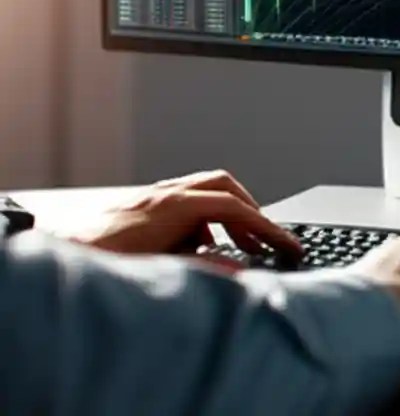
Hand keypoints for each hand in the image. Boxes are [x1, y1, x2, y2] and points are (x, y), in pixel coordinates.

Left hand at [66, 170, 301, 258]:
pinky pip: (184, 202)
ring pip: (203, 191)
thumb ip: (200, 268)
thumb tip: (237, 269)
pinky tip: (197, 248)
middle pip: (222, 185)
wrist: (56, 255)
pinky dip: (203, 220)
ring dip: (226, 215)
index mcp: (169, 206)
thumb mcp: (154, 271)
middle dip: (250, 209)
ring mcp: (149, 198)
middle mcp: (161, 194)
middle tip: (264, 237)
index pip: (232, 206)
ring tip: (236, 247)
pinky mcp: (139, 208)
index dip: (265, 226)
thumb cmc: (94, 262)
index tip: (286, 242)